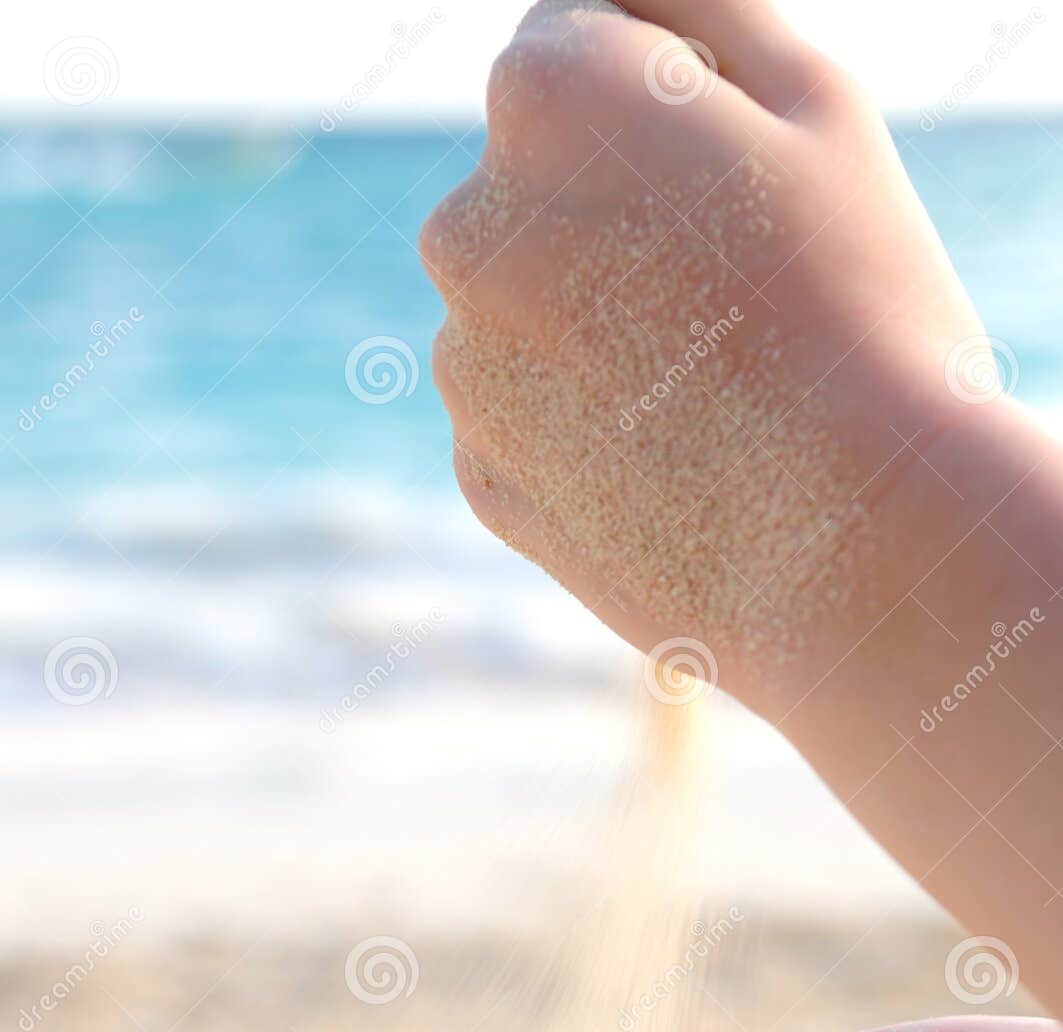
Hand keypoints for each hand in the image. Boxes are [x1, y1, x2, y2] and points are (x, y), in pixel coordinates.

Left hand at [422, 0, 983, 701]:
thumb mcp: (816, 101)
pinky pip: (528, 423)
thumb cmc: (862, 311)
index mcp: (542, 97)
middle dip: (618, 220)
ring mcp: (463, 367)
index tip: (743, 186)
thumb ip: (698, 6)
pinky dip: (585, 432)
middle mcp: (464, 227)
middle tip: (736, 299)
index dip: (673, 111)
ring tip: (714, 393)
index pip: (577, 50)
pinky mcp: (481, 480)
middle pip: (542, 190)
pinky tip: (673, 459)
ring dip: (600, 329)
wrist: (859, 546)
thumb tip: (623, 11)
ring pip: (529, 311)